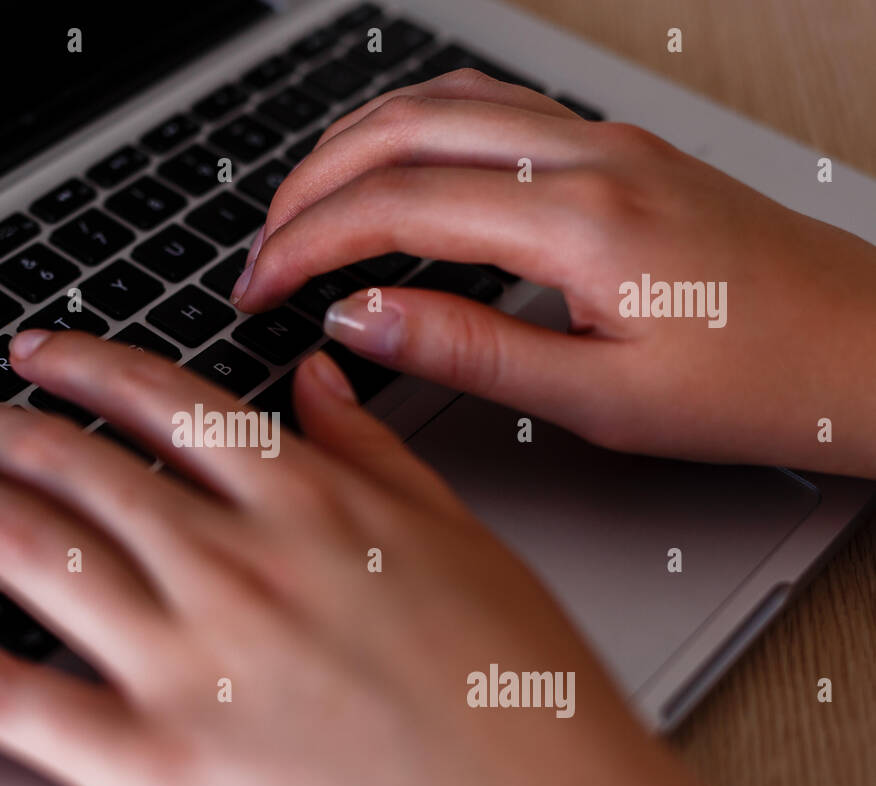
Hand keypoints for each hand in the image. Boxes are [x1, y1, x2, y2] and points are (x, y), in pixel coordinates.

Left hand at [0, 331, 699, 785]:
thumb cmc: (525, 705)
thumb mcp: (464, 548)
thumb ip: (377, 455)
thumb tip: (316, 383)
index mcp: (315, 508)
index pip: (169, 408)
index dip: (88, 369)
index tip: (37, 352)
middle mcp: (236, 564)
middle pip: (79, 469)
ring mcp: (187, 658)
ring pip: (28, 549)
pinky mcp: (151, 762)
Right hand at [232, 69, 875, 479]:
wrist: (868, 351)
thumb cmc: (757, 384)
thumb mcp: (600, 400)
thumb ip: (468, 354)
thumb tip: (358, 322)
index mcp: (581, 221)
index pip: (397, 205)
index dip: (307, 243)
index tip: (257, 288)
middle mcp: (587, 157)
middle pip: (403, 128)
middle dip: (310, 186)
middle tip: (261, 252)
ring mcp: (603, 141)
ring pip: (443, 100)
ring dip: (356, 144)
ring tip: (305, 208)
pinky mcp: (616, 149)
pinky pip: (489, 107)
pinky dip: (415, 129)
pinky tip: (396, 168)